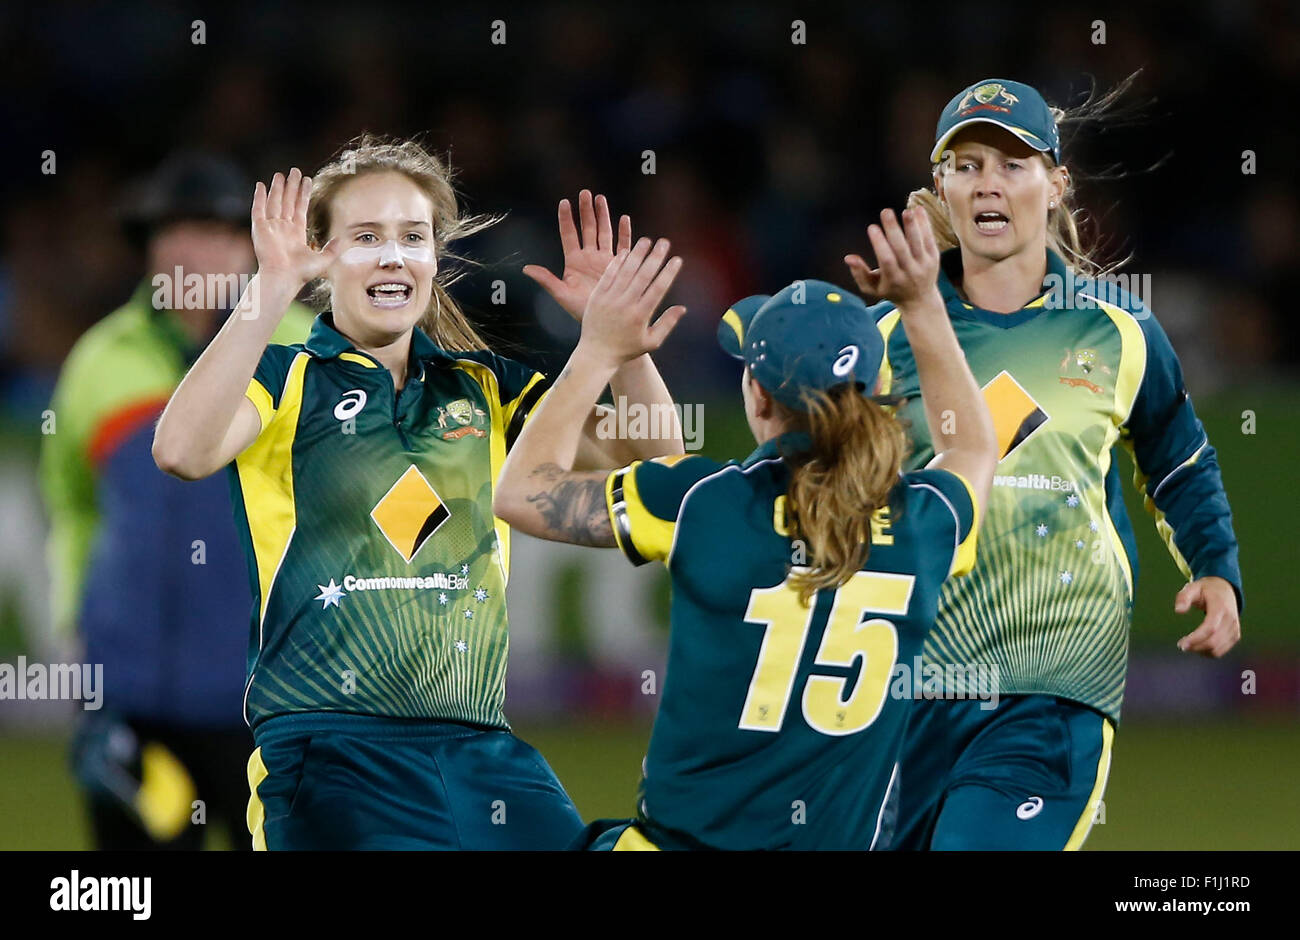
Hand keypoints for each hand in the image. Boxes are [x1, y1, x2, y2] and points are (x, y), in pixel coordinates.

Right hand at [251, 168, 339, 290]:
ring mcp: (271, 227)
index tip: (307, 180)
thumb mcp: (324, 259)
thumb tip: (343, 239)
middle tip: (295, 171)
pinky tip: (261, 185)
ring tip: (281, 174)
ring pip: (275, 202)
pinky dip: (259, 197)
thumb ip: (333, 248)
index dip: (303, 194)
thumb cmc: (301, 273)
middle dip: (291, 186)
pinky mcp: (259, 228)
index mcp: (296, 233)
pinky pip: (258, 209)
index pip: (300, 208)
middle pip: (287, 201)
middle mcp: (283, 228)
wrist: (284, 277)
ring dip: (277, 188)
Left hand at [524, 190, 631, 320]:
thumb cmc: (580, 312)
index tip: (564, 202)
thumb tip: (525, 268)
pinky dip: (624, 233)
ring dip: (603, 216)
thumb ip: (546, 280)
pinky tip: (624, 219)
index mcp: (574, 262)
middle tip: (585, 192)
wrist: (604, 323)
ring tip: (601, 198)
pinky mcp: (619, 266)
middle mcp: (589, 257)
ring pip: (604, 232)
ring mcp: (604, 260)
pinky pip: (622, 246)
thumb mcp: (562, 295)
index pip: (569, 235)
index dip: (566, 219)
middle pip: (587, 228)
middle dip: (586, 211)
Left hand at [576, 237, 685, 367]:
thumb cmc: (626, 349)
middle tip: (664, 243)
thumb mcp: (651, 342)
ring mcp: (610, 299)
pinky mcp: (597, 296)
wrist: (596, 353)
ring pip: (626, 271)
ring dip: (637, 254)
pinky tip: (626, 251)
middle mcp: (625, 305)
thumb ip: (667, 323)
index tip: (677, 259)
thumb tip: (682, 308)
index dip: (668, 272)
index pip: (658, 288)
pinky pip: (608, 275)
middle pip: (643, 276)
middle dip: (655, 257)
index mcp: (640, 315)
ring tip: (646, 241)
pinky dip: (618, 263)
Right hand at [844, 208, 940, 307]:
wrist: (920, 300)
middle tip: (886, 212)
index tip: (872, 227)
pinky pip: (929, 239)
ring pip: (918, 243)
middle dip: (893, 230)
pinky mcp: (934, 258)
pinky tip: (918, 209)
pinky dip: (924, 224)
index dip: (879, 243)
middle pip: (902, 249)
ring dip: (912, 226)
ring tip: (906, 210)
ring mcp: (924, 265)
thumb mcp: (871, 288)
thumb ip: (859, 273)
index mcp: (894, 279)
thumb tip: (848, 257)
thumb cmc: (891, 291)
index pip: (887, 260)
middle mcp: (910, 272)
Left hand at [1175, 576, 1241, 657]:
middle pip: (1214, 641)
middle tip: (1181, 645)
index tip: (1182, 644)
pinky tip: (1197, 646)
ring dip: (1201, 650)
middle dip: (1196, 646)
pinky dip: (1208, 652)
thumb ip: (1184, 597)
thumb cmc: (1205, 590)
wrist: (1225, 590)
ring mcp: (1235, 629)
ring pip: (1218, 649)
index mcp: (1221, 607)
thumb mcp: (1192, 587)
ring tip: (1188, 644)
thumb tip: (1178, 611)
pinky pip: (1221, 650)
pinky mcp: (1235, 636)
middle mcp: (1231, 620)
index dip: (1196, 638)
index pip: (1210, 627)